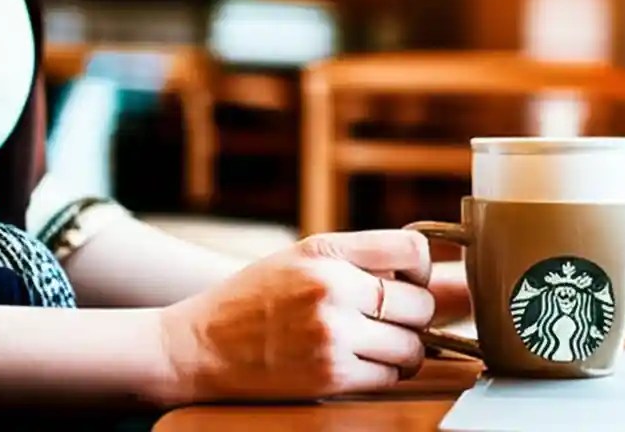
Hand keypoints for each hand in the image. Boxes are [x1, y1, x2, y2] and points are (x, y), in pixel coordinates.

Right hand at [158, 230, 435, 403]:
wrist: (197, 347)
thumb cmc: (254, 299)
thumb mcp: (303, 256)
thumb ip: (360, 256)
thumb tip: (426, 268)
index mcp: (327, 251)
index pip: (414, 248)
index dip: (423, 268)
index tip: (412, 281)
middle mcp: (332, 288)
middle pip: (421, 304)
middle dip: (414, 315)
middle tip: (392, 321)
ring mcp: (332, 334)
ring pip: (413, 345)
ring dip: (405, 349)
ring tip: (380, 345)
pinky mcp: (330, 375)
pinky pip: (391, 376)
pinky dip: (387, 374)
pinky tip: (364, 364)